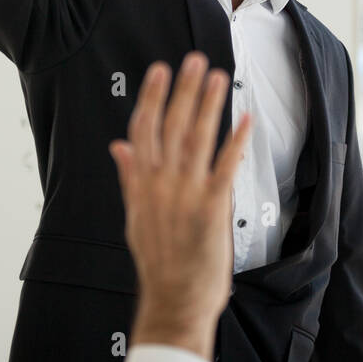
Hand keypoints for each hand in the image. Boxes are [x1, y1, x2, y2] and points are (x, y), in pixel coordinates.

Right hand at [108, 53, 252, 358]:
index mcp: (142, 185)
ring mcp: (186, 195)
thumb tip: (118, 147)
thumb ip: (129, 177)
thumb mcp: (135, 217)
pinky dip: (235, 141)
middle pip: (170, 126)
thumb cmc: (159, 263)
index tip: (159, 71)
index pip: (142, 130)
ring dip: (207, 105)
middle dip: (182, 90)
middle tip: (193, 60)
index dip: (151, 97)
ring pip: (196, 139)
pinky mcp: (211, 208)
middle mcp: (161, 185)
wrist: (174, 300)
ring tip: (216, 77)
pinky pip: (225, 167)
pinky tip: (244, 119)